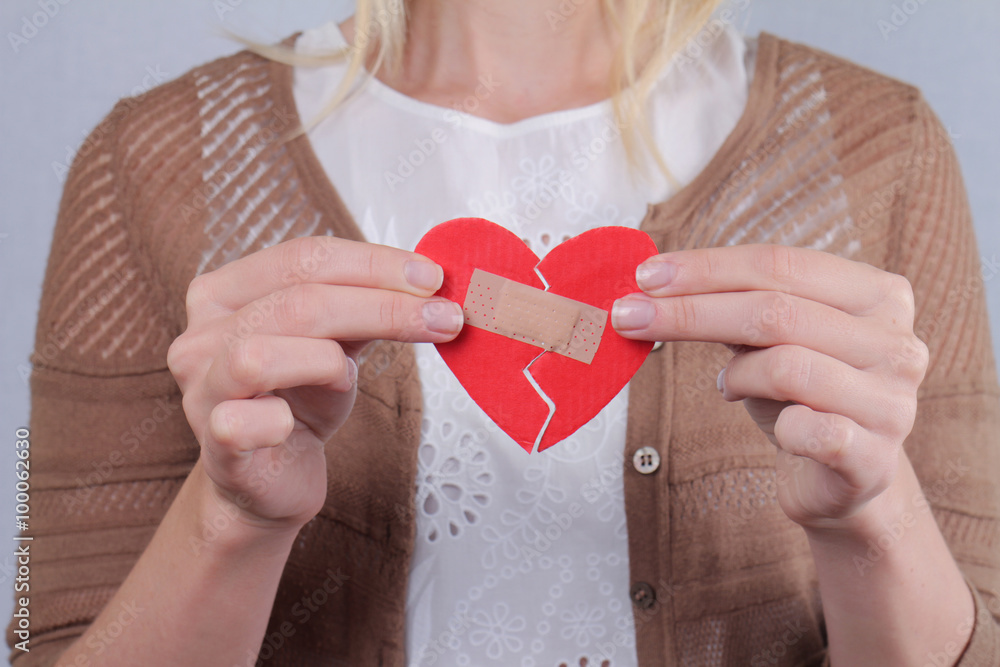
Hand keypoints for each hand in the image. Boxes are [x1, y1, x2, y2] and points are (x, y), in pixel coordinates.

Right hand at [167, 237, 462, 530]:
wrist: (271, 482)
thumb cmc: (299, 404)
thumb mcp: (337, 342)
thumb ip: (367, 306)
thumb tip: (428, 281)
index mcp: (225, 293)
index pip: (303, 257)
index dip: (373, 263)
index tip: (431, 277)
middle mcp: (200, 335)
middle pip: (297, 300)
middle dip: (381, 306)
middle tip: (443, 317)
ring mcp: (201, 389)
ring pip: (261, 354)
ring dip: (328, 362)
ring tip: (348, 378)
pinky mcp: (212, 443)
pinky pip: (243, 422)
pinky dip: (279, 422)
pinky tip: (292, 426)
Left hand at [611, 244, 928, 530]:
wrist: (846, 479)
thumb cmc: (803, 395)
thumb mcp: (772, 339)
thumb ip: (733, 304)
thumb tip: (652, 283)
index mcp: (878, 294)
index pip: (780, 263)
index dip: (707, 267)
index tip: (645, 276)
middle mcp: (897, 342)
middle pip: (776, 311)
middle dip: (691, 312)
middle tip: (628, 316)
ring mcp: (893, 402)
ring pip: (787, 365)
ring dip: (739, 375)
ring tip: (730, 385)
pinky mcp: (875, 458)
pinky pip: (809, 430)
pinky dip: (778, 425)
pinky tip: (779, 428)